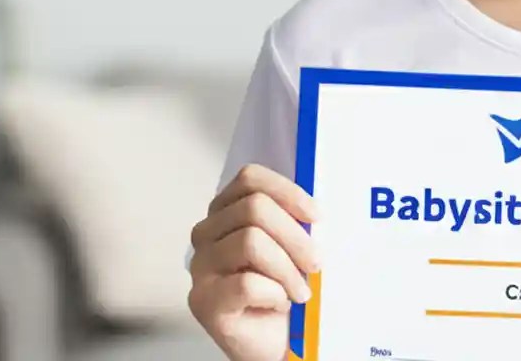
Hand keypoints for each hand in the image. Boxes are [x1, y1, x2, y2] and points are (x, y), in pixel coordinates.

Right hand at [188, 164, 319, 360]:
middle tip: (317, 264)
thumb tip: (319, 211)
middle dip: (296, 236)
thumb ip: (297, 222)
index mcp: (227, 212)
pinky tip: (280, 305)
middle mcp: (206, 234)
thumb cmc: (285, 290)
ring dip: (288, 269)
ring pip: (250, 242)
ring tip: (301, 291)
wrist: (274, 341)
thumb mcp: (293, 248)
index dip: (288, 192)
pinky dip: (275, 294)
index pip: (250, 179)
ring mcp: (201, 267)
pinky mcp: (203, 301)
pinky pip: (246, 284)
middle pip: (254, 208)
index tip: (316, 217)